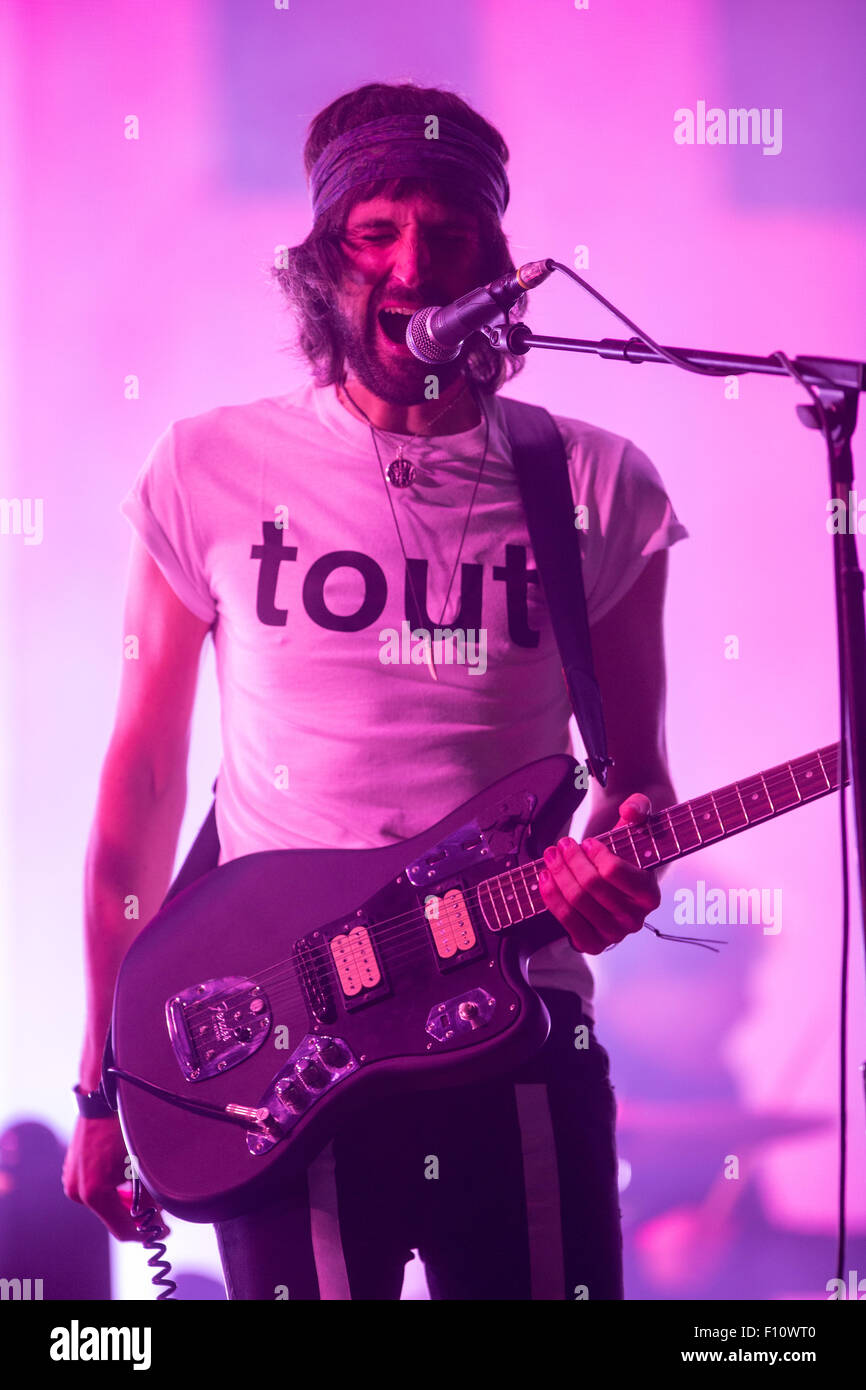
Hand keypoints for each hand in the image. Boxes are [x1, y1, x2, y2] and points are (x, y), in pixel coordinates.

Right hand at [62, 1114, 167, 1241]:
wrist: (102, 1097)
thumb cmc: (123, 1125)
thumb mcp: (142, 1164)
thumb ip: (150, 1196)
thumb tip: (158, 1216)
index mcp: (93, 1192)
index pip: (123, 1230)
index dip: (146, 1233)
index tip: (163, 1231)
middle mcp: (77, 1190)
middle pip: (114, 1217)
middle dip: (137, 1213)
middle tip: (158, 1206)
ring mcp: (72, 1180)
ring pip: (107, 1202)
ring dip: (126, 1198)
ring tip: (142, 1180)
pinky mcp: (72, 1170)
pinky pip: (97, 1188)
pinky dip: (113, 1186)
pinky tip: (125, 1170)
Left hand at [538, 792, 660, 953]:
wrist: (617, 878)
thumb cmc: (627, 852)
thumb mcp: (637, 825)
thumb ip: (639, 809)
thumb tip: (630, 809)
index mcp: (650, 894)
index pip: (615, 872)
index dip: (596, 854)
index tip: (587, 842)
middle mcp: (635, 919)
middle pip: (591, 885)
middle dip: (571, 860)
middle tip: (561, 845)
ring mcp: (613, 934)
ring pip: (576, 901)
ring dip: (558, 874)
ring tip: (550, 857)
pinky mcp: (593, 943)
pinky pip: (566, 920)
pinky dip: (551, 897)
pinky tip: (545, 879)